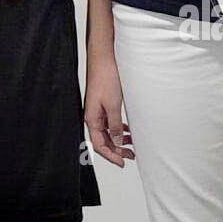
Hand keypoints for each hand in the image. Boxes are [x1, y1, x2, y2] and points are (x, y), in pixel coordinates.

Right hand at [84, 50, 133, 165]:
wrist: (104, 58)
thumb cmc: (106, 78)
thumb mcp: (113, 105)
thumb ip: (115, 125)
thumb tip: (116, 141)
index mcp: (91, 118)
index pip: (99, 145)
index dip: (111, 156)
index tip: (123, 163)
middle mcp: (92, 116)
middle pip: (103, 140)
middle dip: (116, 150)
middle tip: (131, 155)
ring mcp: (97, 110)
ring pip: (107, 132)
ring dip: (118, 139)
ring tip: (131, 143)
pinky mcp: (103, 103)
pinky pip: (109, 122)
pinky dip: (118, 129)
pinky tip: (127, 130)